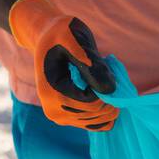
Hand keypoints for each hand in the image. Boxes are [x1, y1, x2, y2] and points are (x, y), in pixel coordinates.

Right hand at [8, 0, 118, 130]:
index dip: (105, 88)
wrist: (49, 38)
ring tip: (102, 78)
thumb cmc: (61, 33)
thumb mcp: (74, 38)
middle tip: (106, 72)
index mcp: (51, 93)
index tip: (103, 68)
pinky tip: (106, 95)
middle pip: (95, 114)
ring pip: (99, 120)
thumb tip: (109, 89)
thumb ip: (90, 62)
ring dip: (109, 101)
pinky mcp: (70, 119)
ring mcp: (61, 117)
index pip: (91, 104)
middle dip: (108, 94)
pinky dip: (107, 112)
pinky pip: (97, 125)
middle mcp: (54, 111)